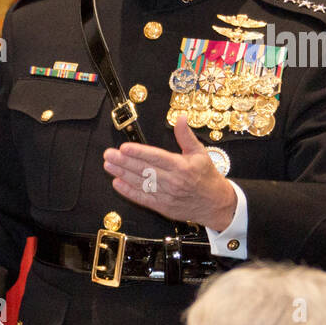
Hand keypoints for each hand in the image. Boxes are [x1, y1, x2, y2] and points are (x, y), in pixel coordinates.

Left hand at [101, 114, 236, 229]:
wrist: (216, 204)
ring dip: (122, 174)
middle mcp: (173, 181)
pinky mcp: (163, 207)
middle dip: (124, 162)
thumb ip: (186, 136)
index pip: (156, 157)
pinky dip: (129, 191)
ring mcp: (167, 195)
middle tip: (109, 154)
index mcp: (182, 166)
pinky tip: (117, 183)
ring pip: (141, 183)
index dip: (139, 153)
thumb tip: (181, 117)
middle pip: (144, 170)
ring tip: (109, 165)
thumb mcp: (200, 153)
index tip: (124, 147)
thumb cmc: (207, 177)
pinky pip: (143, 198)